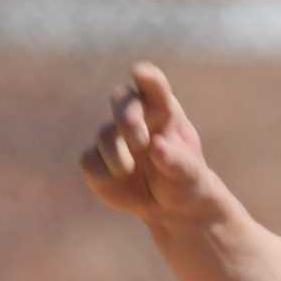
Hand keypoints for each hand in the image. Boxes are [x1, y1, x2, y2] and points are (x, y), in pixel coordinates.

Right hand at [79, 62, 226, 227]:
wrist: (171, 207)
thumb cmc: (185, 181)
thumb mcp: (190, 175)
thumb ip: (177, 161)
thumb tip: (157, 146)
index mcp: (163, 110)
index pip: (154, 86)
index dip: (147, 77)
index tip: (140, 73)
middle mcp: (136, 117)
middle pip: (122, 100)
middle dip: (127, 117)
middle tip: (140, 141)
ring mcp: (114, 137)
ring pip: (105, 135)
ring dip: (116, 154)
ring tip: (129, 169)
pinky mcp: (96, 159)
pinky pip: (90, 161)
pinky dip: (103, 173)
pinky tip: (119, 180)